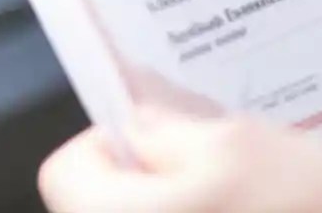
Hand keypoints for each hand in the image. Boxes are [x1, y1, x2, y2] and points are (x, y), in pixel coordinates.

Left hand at [38, 109, 321, 212]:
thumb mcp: (245, 147)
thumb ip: (174, 128)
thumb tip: (139, 118)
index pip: (65, 172)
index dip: (111, 142)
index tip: (161, 135)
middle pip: (109, 206)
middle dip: (158, 176)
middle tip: (219, 163)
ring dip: (196, 205)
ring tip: (256, 201)